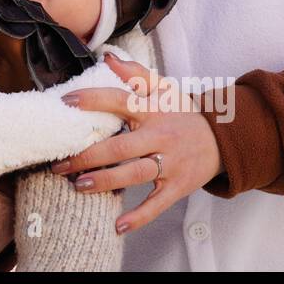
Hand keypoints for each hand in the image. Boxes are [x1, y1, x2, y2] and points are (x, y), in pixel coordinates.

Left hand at [52, 52, 223, 235]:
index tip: (66, 102)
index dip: (92, 100)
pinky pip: (157, 204)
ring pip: (134, 174)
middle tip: (59, 164)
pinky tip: (118, 226)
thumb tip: (107, 58)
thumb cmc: (183, 112)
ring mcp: (170, 163)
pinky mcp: (178, 187)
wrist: (224, 139)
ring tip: (78, 185)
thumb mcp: (164, 88)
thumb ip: (135, 74)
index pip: (119, 101)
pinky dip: (139, 217)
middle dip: (88, 156)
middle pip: (121, 147)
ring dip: (105, 182)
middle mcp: (161, 137)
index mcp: (154, 110)